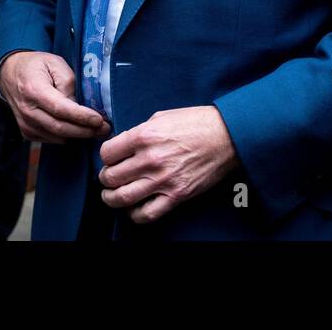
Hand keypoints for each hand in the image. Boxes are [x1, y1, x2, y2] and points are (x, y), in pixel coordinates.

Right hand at [0, 51, 109, 142]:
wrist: (10, 74)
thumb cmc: (36, 66)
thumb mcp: (55, 63)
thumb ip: (69, 83)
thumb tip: (81, 105)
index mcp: (34, 90)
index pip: (60, 108)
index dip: (81, 116)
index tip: (99, 119)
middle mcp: (27, 110)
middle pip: (60, 127)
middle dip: (85, 131)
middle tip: (105, 128)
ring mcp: (25, 124)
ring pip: (57, 137)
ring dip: (78, 135)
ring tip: (96, 129)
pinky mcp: (27, 132)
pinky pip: (51, 139)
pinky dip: (67, 136)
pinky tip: (78, 128)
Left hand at [99, 106, 238, 223]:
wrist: (226, 136)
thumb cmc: (195, 123)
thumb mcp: (161, 117)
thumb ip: (138, 132)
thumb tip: (123, 146)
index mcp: (144, 136)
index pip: (107, 153)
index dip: (106, 156)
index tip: (111, 158)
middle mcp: (150, 159)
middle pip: (110, 177)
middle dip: (106, 178)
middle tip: (109, 177)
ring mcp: (163, 180)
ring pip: (122, 198)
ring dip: (112, 199)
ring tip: (112, 195)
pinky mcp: (176, 196)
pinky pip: (146, 214)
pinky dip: (134, 215)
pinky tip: (133, 208)